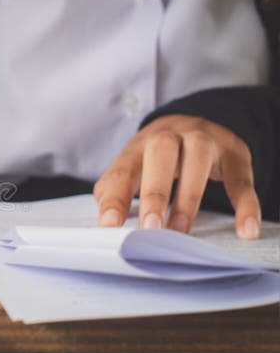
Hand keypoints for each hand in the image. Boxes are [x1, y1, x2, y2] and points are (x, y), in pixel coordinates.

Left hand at [94, 114, 259, 238]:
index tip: (109, 225)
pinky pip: (240, 178)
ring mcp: (204, 141)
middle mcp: (169, 138)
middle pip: (160, 153)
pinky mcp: (234, 154)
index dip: (114, 198)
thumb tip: (106, 223)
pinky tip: (245, 229)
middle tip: (150, 228)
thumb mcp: (133, 167)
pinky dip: (245, 204)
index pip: (122, 171)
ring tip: (181, 231)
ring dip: (189, 197)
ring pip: (198, 159)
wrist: (195, 120)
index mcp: (138, 148)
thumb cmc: (155, 157)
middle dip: (155, 192)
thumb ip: (116, 192)